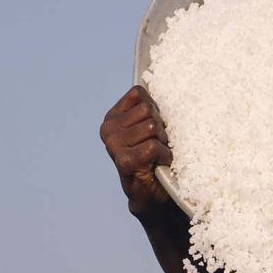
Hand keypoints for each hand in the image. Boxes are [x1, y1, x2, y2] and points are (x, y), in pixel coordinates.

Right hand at [100, 85, 173, 216]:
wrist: (151, 197)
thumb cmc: (154, 160)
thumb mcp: (150, 128)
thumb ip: (150, 108)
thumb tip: (160, 76)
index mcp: (113, 117)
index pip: (140, 94)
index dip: (156, 110)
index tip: (155, 128)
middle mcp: (108, 129)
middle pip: (149, 110)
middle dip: (162, 128)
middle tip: (159, 145)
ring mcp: (113, 145)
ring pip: (153, 126)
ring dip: (164, 143)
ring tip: (158, 155)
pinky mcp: (124, 160)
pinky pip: (154, 146)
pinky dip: (164, 156)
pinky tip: (159, 165)